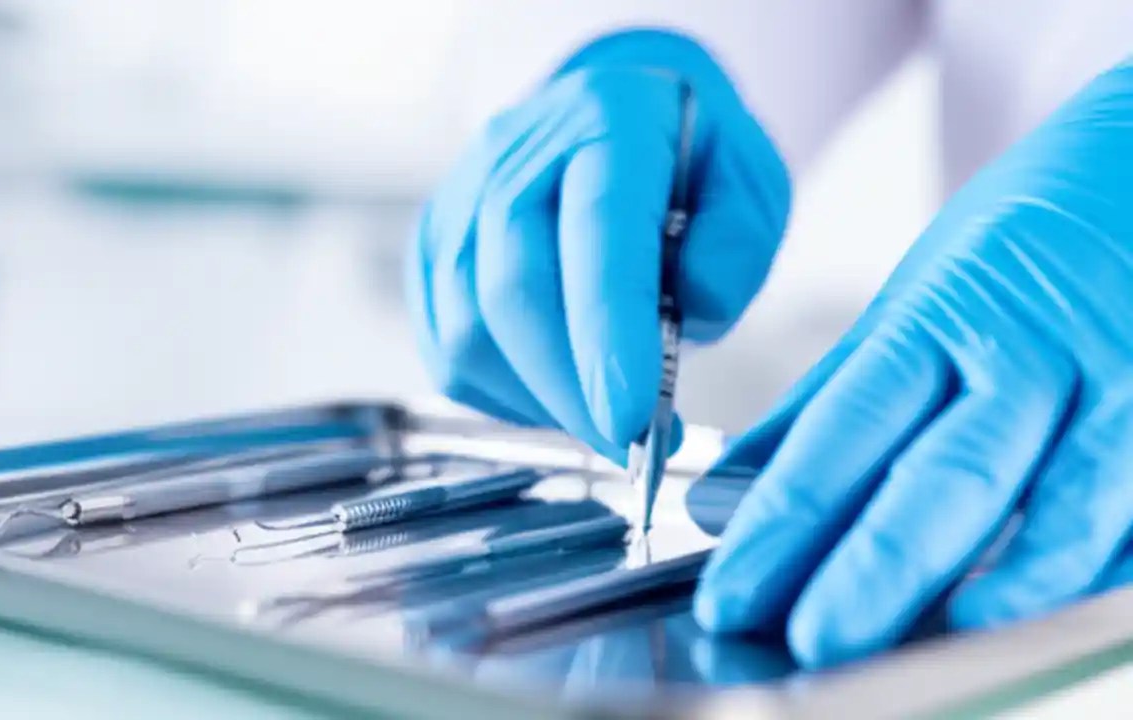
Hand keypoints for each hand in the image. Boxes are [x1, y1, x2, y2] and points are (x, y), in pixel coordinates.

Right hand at [406, 29, 789, 464]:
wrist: (610, 104)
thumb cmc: (688, 158)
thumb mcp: (753, 183)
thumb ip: (735, 246)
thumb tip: (691, 310)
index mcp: (609, 120)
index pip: (597, 230)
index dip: (607, 332)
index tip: (632, 419)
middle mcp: (516, 153)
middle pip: (513, 288)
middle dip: (569, 391)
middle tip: (628, 444)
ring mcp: (460, 199)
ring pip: (468, 328)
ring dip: (535, 397)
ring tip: (596, 412)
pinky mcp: (431, 246)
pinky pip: (445, 345)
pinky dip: (499, 391)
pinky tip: (551, 390)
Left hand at [694, 58, 1132, 666]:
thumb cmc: (1024, 236)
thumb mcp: (914, 298)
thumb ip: (831, 398)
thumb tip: (730, 491)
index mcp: (945, 315)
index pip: (846, 430)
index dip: (785, 519)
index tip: (731, 592)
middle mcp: (1036, 352)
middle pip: (948, 473)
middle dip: (876, 567)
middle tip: (811, 640)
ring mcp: (1125, 385)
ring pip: (1065, 502)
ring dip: (1000, 584)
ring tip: (932, 643)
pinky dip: (1084, 569)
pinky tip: (1029, 613)